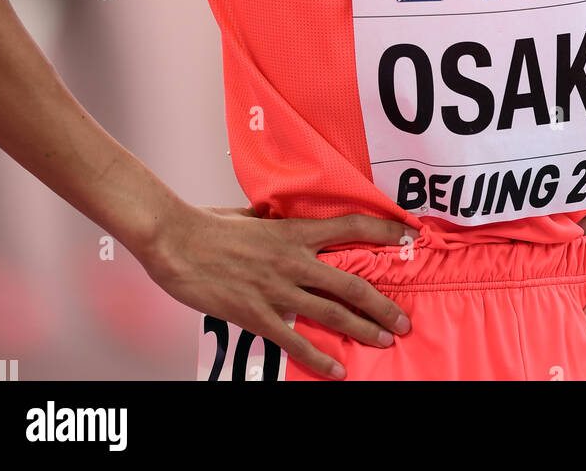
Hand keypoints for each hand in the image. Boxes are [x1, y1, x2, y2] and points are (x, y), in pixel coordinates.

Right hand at [140, 202, 419, 379]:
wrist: (175, 239)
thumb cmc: (208, 224)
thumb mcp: (248, 214)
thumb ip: (271, 219)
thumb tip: (277, 214)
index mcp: (293, 230)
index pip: (351, 226)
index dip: (385, 229)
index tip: (410, 234)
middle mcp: (293, 259)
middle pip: (351, 284)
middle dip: (382, 304)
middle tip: (404, 319)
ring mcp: (276, 288)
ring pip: (332, 314)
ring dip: (363, 330)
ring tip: (386, 340)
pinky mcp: (256, 314)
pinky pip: (295, 341)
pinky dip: (319, 359)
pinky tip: (338, 371)